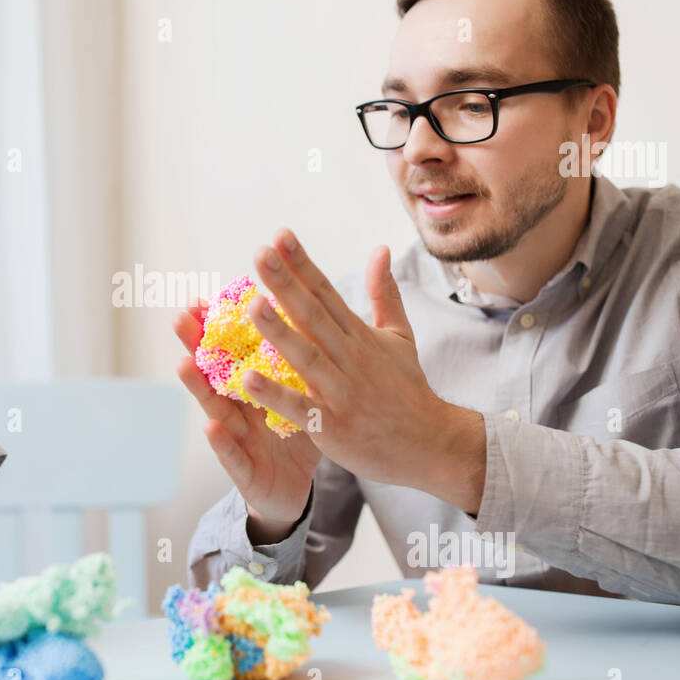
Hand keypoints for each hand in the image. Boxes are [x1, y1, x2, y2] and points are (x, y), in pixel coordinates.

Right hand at [173, 298, 321, 531]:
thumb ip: (298, 363)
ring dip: (198, 387)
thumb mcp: (301, 397)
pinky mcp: (245, 472)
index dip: (219, 327)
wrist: (295, 491)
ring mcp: (238, 440)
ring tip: (184, 363)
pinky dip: (221, 443)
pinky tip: (210, 427)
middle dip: (197, 346)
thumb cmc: (295, 437)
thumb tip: (309, 314)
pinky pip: (233, 456)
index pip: (235, 352)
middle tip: (182, 316)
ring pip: (216, 409)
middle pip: (216, 373)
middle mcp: (239, 409)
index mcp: (256, 388)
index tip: (205, 296)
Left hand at [238, 229, 483, 509]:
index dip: (302, 263)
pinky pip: (300, 408)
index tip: (280, 235)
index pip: (326, 292)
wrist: (431, 444)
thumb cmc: (407, 389)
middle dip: (286, 284)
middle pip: (313, 315)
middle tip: (260, 253)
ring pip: (306, 357)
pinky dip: (275, 395)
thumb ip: (385, 293)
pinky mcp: (333, 426)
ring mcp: (341, 392)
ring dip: (278, 331)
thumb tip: (380, 249)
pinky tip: (248, 379)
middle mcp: (349, 358)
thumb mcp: (400, 336)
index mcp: (359, 335)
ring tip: (252, 305)